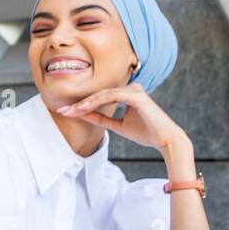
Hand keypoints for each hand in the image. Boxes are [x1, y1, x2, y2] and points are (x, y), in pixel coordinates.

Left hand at [57, 83, 187, 153]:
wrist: (165, 140)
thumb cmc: (145, 133)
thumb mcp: (117, 126)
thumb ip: (101, 119)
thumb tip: (81, 115)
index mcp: (127, 94)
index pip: (100, 97)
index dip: (82, 105)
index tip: (65, 111)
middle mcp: (130, 89)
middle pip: (99, 94)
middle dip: (79, 103)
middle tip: (62, 110)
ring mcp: (134, 91)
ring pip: (103, 94)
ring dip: (85, 103)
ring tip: (71, 111)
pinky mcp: (137, 96)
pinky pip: (112, 96)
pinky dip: (96, 102)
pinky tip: (84, 109)